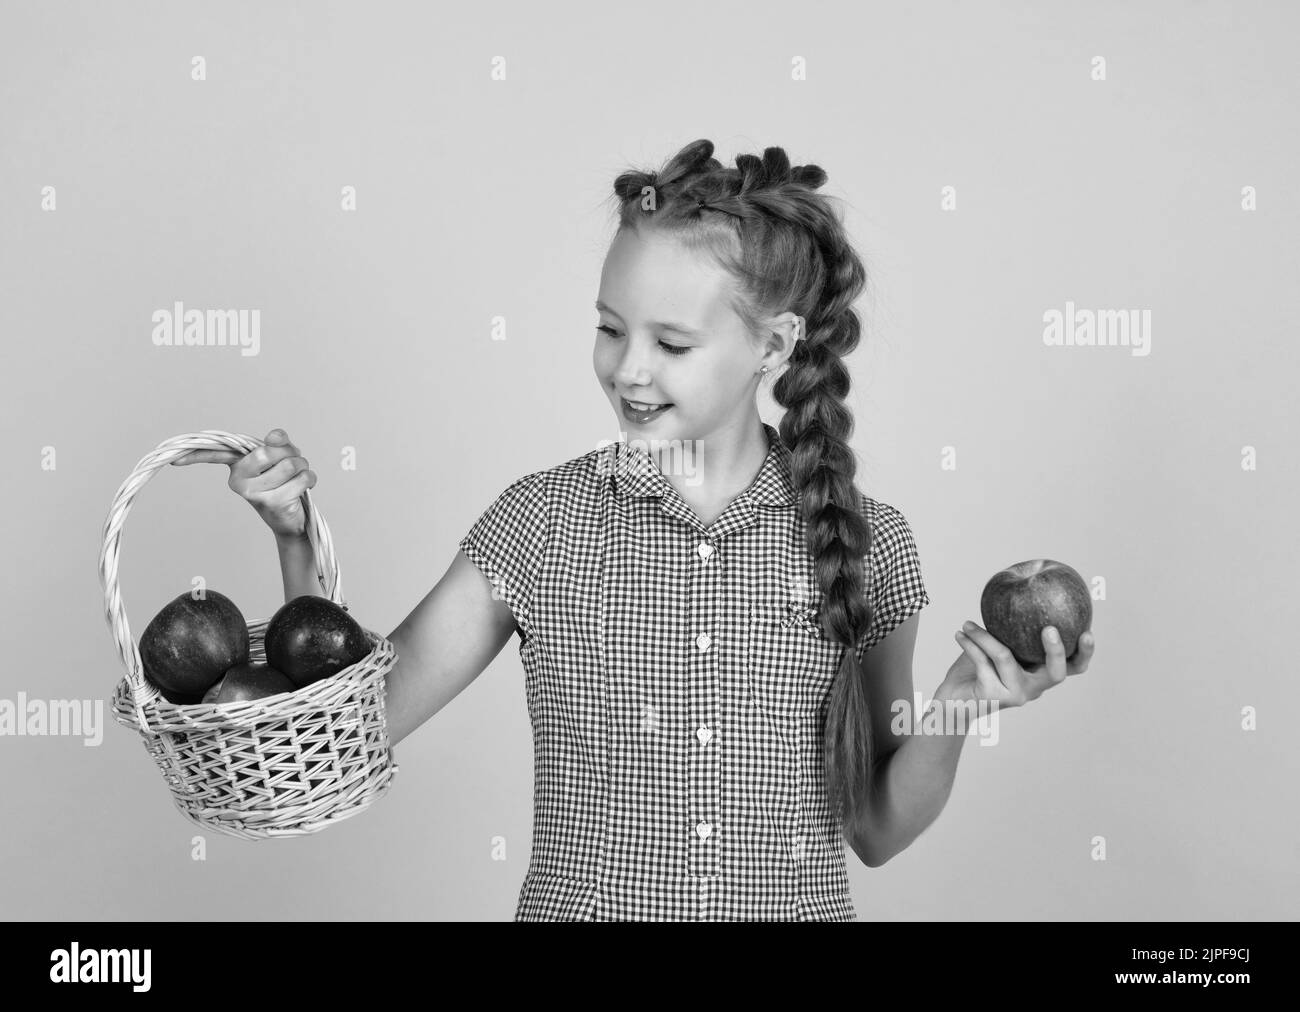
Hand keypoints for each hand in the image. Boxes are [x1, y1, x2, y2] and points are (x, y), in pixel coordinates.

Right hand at [171, 428, 316, 538]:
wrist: (290, 519)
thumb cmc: (282, 482)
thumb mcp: (278, 457)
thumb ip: (275, 443)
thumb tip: (275, 436)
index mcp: (236, 466)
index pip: (216, 455)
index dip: (195, 455)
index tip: (175, 460)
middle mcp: (239, 481)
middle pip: (268, 451)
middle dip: (290, 453)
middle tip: (292, 462)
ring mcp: (254, 493)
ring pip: (290, 465)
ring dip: (302, 467)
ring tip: (296, 477)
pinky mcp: (273, 503)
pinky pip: (301, 479)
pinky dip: (309, 479)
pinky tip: (301, 488)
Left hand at [937, 622, 1094, 709]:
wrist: (955, 701)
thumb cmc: (978, 669)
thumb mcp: (999, 645)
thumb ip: (1011, 628)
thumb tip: (1018, 587)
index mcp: (1041, 673)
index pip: (1073, 666)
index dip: (1084, 653)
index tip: (1088, 632)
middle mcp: (1034, 688)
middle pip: (1056, 673)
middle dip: (1056, 650)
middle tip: (1050, 628)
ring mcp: (1016, 694)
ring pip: (1006, 657)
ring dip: (983, 636)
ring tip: (967, 623)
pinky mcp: (994, 697)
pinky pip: (982, 662)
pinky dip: (969, 644)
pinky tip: (960, 634)